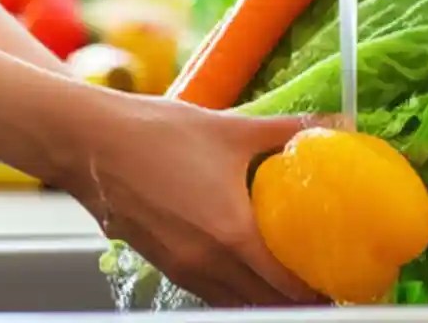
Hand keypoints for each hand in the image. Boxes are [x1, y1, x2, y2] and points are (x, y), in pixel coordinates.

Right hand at [56, 92, 325, 307]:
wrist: (88, 143)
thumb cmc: (155, 134)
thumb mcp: (231, 128)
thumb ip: (289, 131)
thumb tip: (339, 124)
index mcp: (230, 235)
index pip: (285, 286)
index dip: (316, 290)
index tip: (338, 282)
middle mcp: (206, 263)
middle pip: (263, 303)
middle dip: (295, 298)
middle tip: (321, 282)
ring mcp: (181, 268)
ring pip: (234, 301)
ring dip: (263, 297)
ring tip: (287, 278)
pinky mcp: (162, 263)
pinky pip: (209, 290)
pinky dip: (233, 288)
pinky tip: (243, 264)